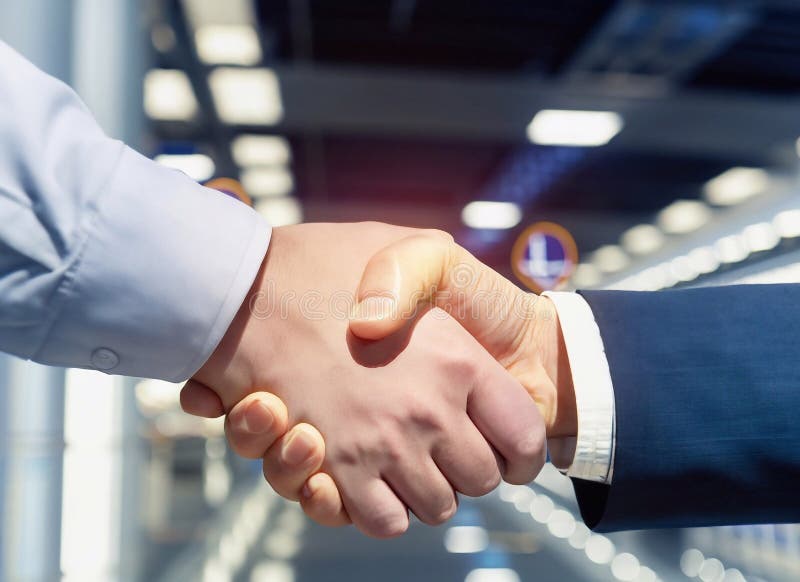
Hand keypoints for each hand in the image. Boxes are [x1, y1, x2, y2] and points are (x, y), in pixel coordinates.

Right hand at [187, 223, 545, 537]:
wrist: (242, 287)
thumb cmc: (326, 261)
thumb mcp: (412, 246)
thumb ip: (455, 282)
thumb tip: (468, 325)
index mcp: (459, 359)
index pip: (524, 437)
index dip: (521, 450)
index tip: (505, 447)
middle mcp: (428, 410)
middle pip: (481, 480)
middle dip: (468, 469)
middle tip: (445, 447)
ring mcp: (383, 445)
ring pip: (434, 507)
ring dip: (425, 490)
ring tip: (405, 459)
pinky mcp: (337, 470)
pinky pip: (382, 521)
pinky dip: (381, 509)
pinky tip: (371, 476)